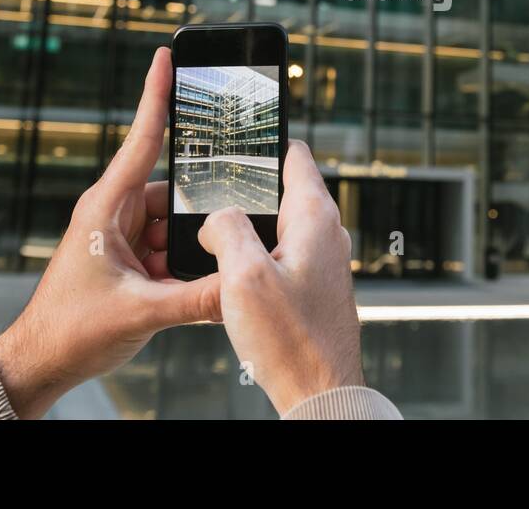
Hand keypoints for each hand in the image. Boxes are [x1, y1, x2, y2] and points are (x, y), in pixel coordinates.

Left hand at [0, 47, 219, 417]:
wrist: (41, 364)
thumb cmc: (69, 331)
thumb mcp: (141, 312)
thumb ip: (198, 298)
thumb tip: (243, 285)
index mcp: (107, 206)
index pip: (141, 138)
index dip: (156, 95)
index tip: (167, 56)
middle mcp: (116, 213)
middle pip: (175, 189)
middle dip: (200, 207)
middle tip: (229, 216)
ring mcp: (125, 236)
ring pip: (177, 223)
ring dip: (192, 245)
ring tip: (202, 269)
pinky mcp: (132, 260)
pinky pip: (171, 248)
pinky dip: (186, 263)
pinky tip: (198, 285)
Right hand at [199, 140, 363, 414]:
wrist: (320, 394)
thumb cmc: (290, 340)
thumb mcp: (244, 276)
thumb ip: (226, 230)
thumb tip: (217, 217)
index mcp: (314, 216)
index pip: (293, 155)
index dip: (262, 142)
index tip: (234, 135)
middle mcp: (325, 232)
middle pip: (280, 189)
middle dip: (244, 188)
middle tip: (204, 189)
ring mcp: (321, 261)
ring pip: (276, 225)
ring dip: (244, 227)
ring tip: (207, 233)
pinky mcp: (313, 287)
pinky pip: (278, 255)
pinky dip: (253, 256)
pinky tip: (226, 272)